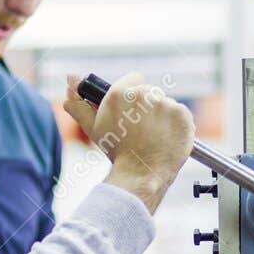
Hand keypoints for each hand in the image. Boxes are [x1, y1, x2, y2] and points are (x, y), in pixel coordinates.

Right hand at [65, 73, 194, 213]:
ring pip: (165, 103)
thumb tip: (70, 78)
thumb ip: (80, 102)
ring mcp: (166, 105)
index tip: (131, 112)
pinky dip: (176, 125)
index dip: (132, 96)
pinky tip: (167, 138)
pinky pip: (181, 114)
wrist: (141, 175)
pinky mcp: (182, 116)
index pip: (133, 80)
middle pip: (150, 92)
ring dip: (162, 116)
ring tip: (153, 136)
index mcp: (121, 93)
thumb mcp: (94, 127)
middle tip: (141, 129)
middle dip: (146, 107)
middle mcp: (144, 95)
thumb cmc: (117, 151)